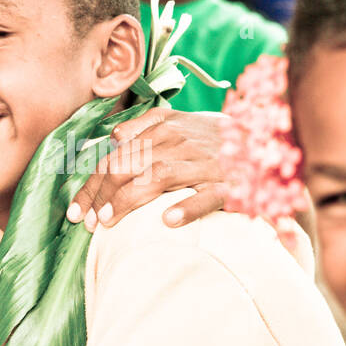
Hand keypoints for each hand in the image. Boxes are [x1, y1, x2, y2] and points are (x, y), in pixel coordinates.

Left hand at [68, 108, 227, 231]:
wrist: (270, 140)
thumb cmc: (218, 137)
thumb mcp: (183, 122)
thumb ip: (148, 125)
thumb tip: (114, 135)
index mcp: (165, 128)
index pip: (116, 156)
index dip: (92, 185)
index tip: (75, 212)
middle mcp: (180, 142)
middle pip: (128, 166)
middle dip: (102, 195)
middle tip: (87, 223)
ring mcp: (204, 163)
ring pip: (158, 177)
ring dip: (129, 199)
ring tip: (109, 221)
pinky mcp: (228, 185)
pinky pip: (206, 195)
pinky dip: (186, 207)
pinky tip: (167, 221)